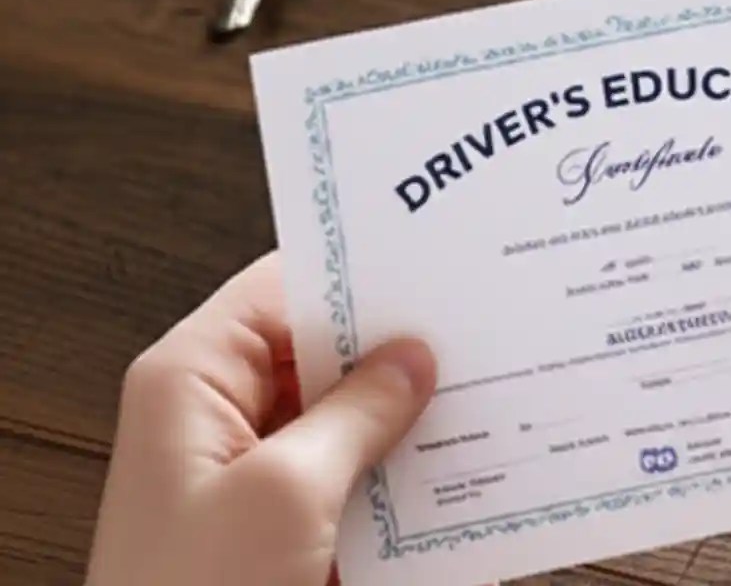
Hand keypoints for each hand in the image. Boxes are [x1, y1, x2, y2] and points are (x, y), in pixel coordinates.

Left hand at [86, 254, 436, 585]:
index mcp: (192, 379)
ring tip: (476, 402)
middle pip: (319, 350)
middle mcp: (221, 414)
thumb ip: (356, 414)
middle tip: (469, 340)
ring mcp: (255, 472)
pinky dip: (397, 471)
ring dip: (403, 417)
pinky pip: (350, 473)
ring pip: (344, 414)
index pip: (280, 287)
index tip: (428, 270)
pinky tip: (452, 472)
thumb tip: (410, 359)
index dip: (352, 274)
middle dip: (392, 350)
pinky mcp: (283, 522)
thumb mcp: (286, 491)